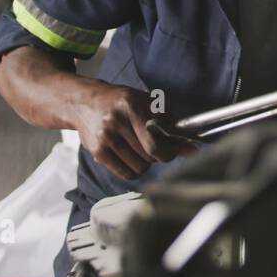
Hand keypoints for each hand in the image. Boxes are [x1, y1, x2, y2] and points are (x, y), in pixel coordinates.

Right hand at [68, 81, 196, 179]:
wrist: (84, 102)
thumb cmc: (121, 102)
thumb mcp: (146, 103)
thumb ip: (170, 124)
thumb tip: (192, 151)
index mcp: (132, 107)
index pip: (155, 144)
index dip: (169, 153)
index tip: (172, 150)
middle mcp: (116, 122)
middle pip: (149, 157)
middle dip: (157, 155)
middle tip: (153, 146)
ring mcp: (105, 138)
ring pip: (139, 168)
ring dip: (144, 163)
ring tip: (139, 149)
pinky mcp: (97, 152)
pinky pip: (126, 173)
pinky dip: (133, 169)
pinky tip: (130, 156)